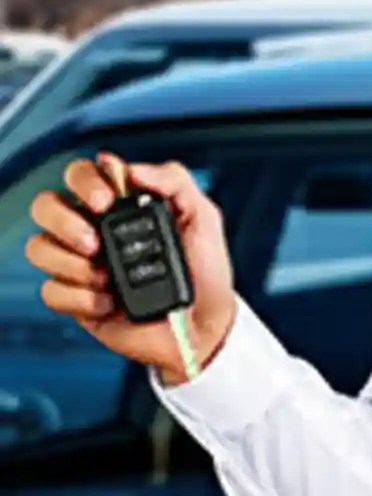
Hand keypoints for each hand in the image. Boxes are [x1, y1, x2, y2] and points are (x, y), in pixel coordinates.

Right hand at [27, 152, 237, 384]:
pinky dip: (81, 297)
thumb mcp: (204, 218)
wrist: (205, 325)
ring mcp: (83, 264)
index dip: (85, 180)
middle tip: (96, 242)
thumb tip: (133, 169)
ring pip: (40, 247)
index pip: (82, 174)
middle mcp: (95, 230)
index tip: (107, 201)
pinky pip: (52, 290)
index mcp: (122, 206)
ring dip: (71, 262)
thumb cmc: (206, 271)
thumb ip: (175, 182)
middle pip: (46, 206)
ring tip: (107, 277)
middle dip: (65, 221)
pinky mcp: (77, 299)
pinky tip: (109, 302)